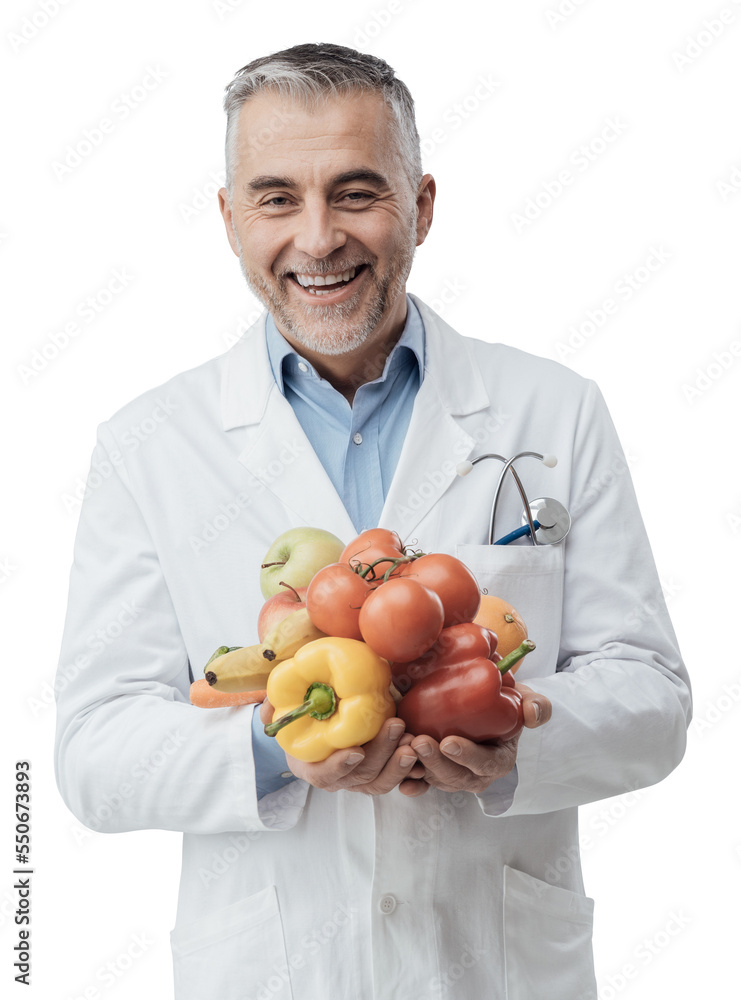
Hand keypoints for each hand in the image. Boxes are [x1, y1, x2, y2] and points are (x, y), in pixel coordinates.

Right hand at [259, 698, 416, 794]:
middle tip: (396, 726)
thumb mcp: (282, 712)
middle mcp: (339, 778)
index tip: (354, 753)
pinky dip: (412, 770)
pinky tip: (423, 751)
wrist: (317, 726)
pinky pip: (398, 778)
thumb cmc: (301, 718)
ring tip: (414, 741)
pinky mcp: (381, 771)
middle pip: (362, 776)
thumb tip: (269, 704)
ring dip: (400, 763)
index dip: (339, 767)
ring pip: (382, 780)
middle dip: (381, 753)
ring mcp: (361, 778)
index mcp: (312, 767)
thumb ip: (274, 709)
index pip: (325, 775)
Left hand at [397, 683, 551, 796]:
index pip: (485, 764)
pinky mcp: (434, 774)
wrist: (484, 711)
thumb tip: (533, 714)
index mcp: (498, 761)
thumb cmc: (505, 706)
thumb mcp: (525, 702)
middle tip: (418, 741)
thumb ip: (536, 706)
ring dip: (417, 768)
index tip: (449, 742)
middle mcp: (475, 776)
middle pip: (455, 776)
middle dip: (435, 762)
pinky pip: (421, 783)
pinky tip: (400, 778)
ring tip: (401, 748)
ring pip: (434, 779)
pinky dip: (410, 782)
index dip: (467, 756)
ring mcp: (453, 777)